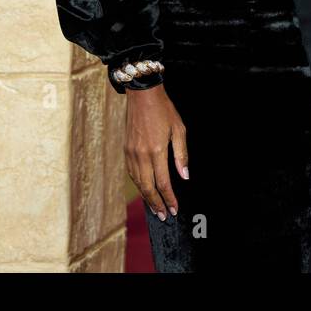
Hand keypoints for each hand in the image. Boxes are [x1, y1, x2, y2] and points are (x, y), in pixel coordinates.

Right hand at [124, 85, 187, 221]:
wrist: (142, 95)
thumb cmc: (164, 110)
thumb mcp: (179, 130)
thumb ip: (181, 155)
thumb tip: (185, 176)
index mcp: (157, 151)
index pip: (163, 183)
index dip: (169, 198)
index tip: (174, 209)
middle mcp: (141, 155)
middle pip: (148, 188)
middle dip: (156, 204)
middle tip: (163, 215)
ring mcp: (131, 153)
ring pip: (138, 182)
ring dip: (146, 197)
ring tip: (155, 207)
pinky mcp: (126, 150)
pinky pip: (131, 173)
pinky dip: (138, 184)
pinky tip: (144, 189)